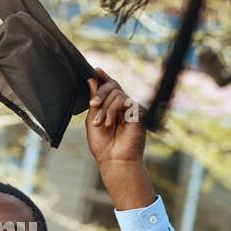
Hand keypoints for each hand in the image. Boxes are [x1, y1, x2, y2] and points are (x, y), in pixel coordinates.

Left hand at [85, 67, 155, 209]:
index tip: (95, 70)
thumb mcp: (92, 119)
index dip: (103, 77)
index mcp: (111, 107)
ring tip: (100, 123)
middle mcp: (122, 105)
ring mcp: (131, 108)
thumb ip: (94, 100)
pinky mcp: (138, 111)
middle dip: (99, 94)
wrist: (114, 160)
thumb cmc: (102, 144)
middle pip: (112, 86)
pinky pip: (123, 100)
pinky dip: (112, 110)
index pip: (109, 87)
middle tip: (93, 105)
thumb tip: (93, 79)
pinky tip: (109, 123)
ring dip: (104, 107)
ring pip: (115, 92)